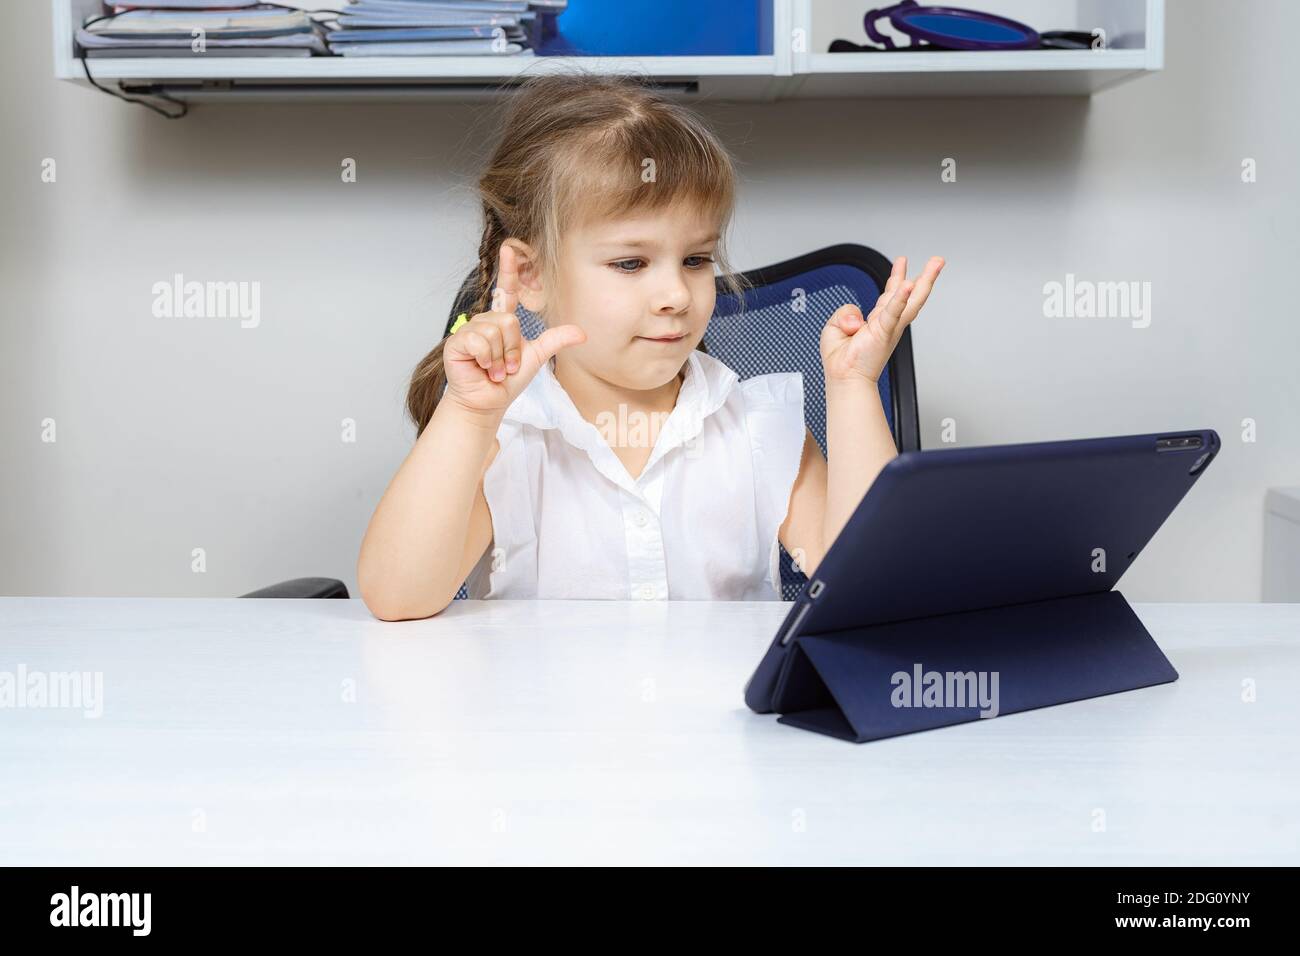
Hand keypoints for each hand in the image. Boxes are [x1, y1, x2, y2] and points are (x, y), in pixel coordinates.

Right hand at [442, 242, 585, 416]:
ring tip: (495, 369)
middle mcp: (485, 322)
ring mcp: (469, 330)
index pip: (506, 289)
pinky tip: (482, 368)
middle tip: (507, 366)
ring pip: (495, 331)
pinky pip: (479, 341)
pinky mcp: (457, 342)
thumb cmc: (508, 380)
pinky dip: (486, 358)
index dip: (509, 269)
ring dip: (500, 357)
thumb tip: (582, 333)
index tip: (509, 248)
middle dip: (512, 349)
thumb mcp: (537, 356)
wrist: (489, 401)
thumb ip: (555, 340)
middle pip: (508, 320)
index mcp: (503, 321)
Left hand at [820, 255, 943, 385]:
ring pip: (912, 300)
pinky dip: (900, 298)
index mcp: (876, 322)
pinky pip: (893, 312)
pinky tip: (908, 284)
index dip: (896, 277)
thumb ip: (845, 312)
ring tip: (936, 265)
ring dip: (925, 281)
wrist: (844, 378)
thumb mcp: (836, 326)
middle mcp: (887, 323)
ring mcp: (889, 327)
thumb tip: (857, 317)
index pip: (889, 295)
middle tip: (937, 261)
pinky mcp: (884, 331)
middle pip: (909, 294)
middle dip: (924, 276)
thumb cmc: (841, 360)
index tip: (902, 262)